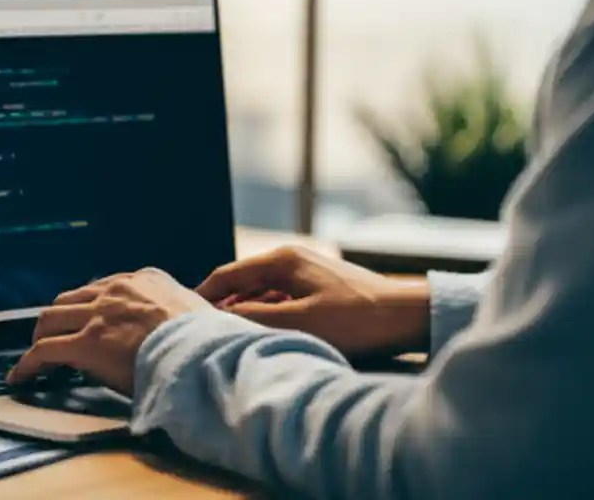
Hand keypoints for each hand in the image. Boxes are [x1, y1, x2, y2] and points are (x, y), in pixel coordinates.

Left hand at [6, 268, 211, 395]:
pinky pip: (44, 351)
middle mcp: (117, 289)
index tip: (88, 318)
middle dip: (60, 318)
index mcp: (146, 279)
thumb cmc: (211, 342)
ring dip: (41, 336)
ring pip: (51, 319)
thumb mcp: (198, 312)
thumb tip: (187, 331)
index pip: (104, 287)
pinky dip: (27, 364)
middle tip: (55, 336)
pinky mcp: (86, 343)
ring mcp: (99, 314)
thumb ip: (180, 314)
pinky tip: (20, 376)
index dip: (91, 306)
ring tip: (36, 354)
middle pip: (71, 299)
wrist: (204, 353)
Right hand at [197, 245, 430, 356]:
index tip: (185, 314)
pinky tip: (265, 333)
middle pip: (243, 282)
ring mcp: (308, 272)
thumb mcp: (299, 322)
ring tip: (230, 335)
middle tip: (203, 328)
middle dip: (223, 305)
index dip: (204, 295)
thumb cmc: (357, 319)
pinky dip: (267, 313)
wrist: (408, 317)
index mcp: (282, 260)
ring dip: (246, 311)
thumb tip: (218, 318)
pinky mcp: (321, 288)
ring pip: (262, 292)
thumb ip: (254, 318)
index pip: (228, 274)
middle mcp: (292, 259)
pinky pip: (281, 299)